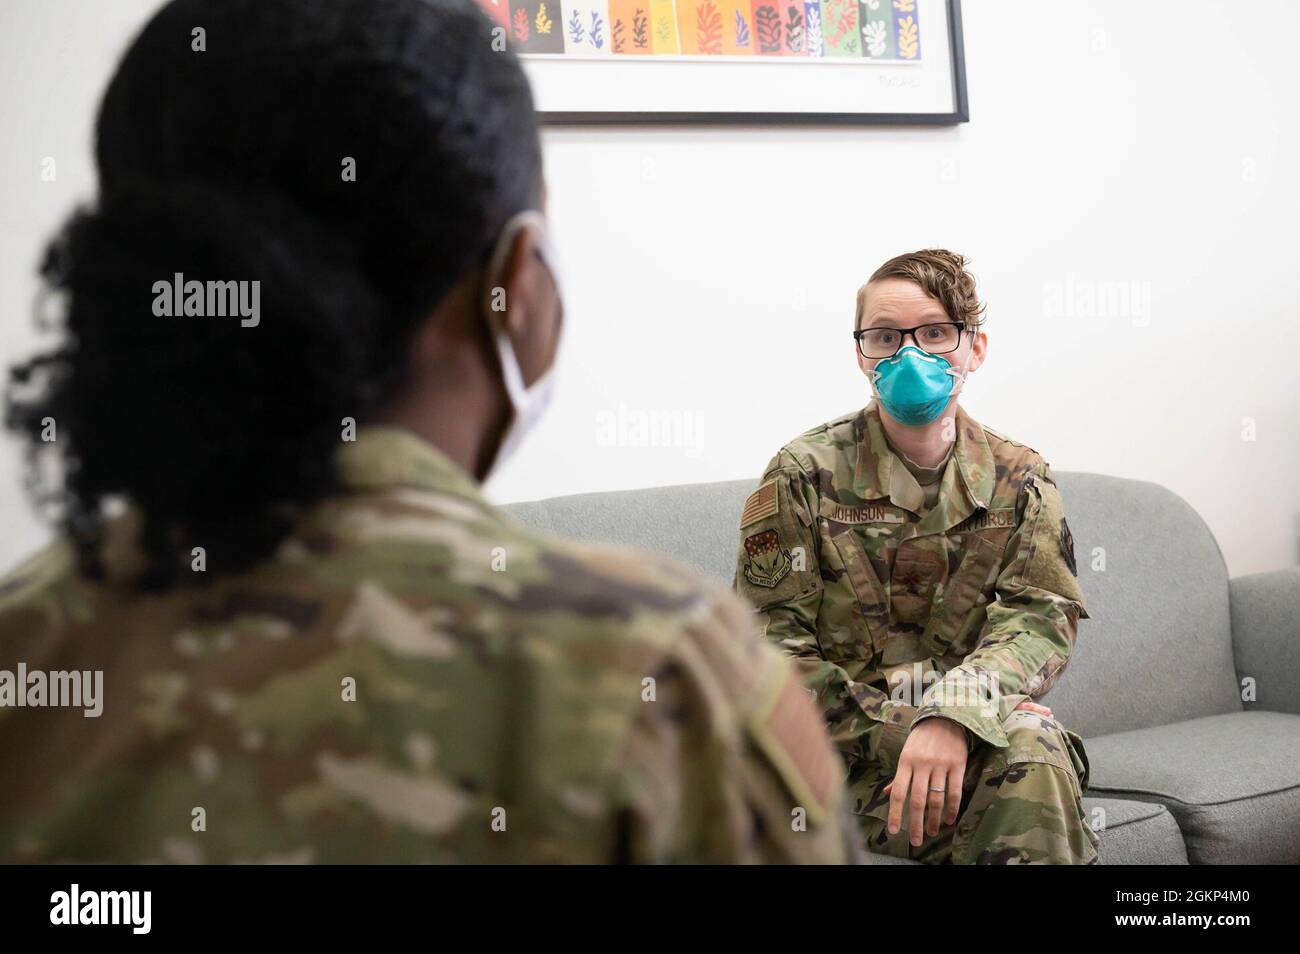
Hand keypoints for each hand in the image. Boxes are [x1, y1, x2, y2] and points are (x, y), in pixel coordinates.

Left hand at [883, 699, 1051, 846]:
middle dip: (915, 824)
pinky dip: (952, 809)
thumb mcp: (907, 753)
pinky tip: (950, 820)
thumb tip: (888, 795)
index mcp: (905, 761)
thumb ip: (899, 776)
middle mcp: (922, 764)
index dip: (896, 814)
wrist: (946, 716)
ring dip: (934, 820)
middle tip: (916, 841)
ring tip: (932, 832)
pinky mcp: (958, 764)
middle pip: (917, 800)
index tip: (893, 832)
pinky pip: (955, 792)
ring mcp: (940, 764)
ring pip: (936, 799)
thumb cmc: (922, 738)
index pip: (899, 793)